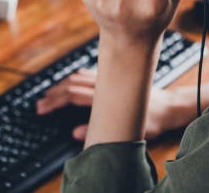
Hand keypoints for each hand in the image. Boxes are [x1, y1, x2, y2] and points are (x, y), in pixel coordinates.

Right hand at [36, 69, 187, 139]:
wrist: (168, 105)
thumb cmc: (151, 119)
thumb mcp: (128, 130)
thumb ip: (99, 131)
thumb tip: (75, 133)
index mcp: (106, 95)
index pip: (73, 94)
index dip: (55, 101)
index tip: (42, 108)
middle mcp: (106, 83)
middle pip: (71, 84)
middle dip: (53, 94)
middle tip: (39, 104)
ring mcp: (108, 78)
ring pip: (78, 77)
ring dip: (61, 85)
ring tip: (48, 94)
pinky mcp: (112, 78)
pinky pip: (88, 74)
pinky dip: (73, 78)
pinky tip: (68, 81)